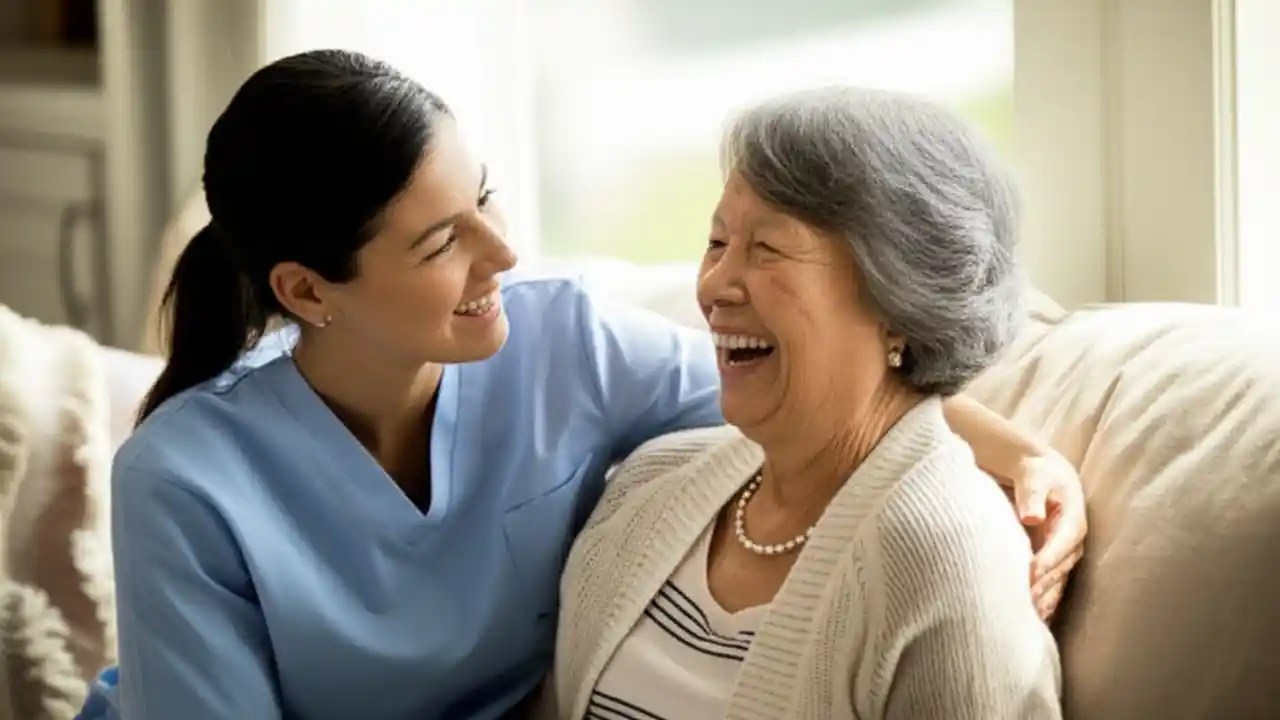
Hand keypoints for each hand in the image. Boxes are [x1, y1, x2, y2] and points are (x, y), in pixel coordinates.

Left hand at [1005, 449, 1086, 619]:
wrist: (1040, 474)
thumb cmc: (1036, 472)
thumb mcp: (1033, 475)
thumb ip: (1031, 494)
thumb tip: (1031, 517)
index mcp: (1073, 517)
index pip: (1063, 542)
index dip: (1049, 558)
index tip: (1032, 573)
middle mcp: (1073, 539)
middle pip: (1060, 566)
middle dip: (1044, 584)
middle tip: (1024, 601)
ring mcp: (1064, 552)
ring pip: (1057, 580)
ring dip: (1045, 598)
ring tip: (1029, 617)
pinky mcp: (1053, 561)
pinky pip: (1052, 584)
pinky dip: (1045, 600)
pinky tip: (1036, 618)